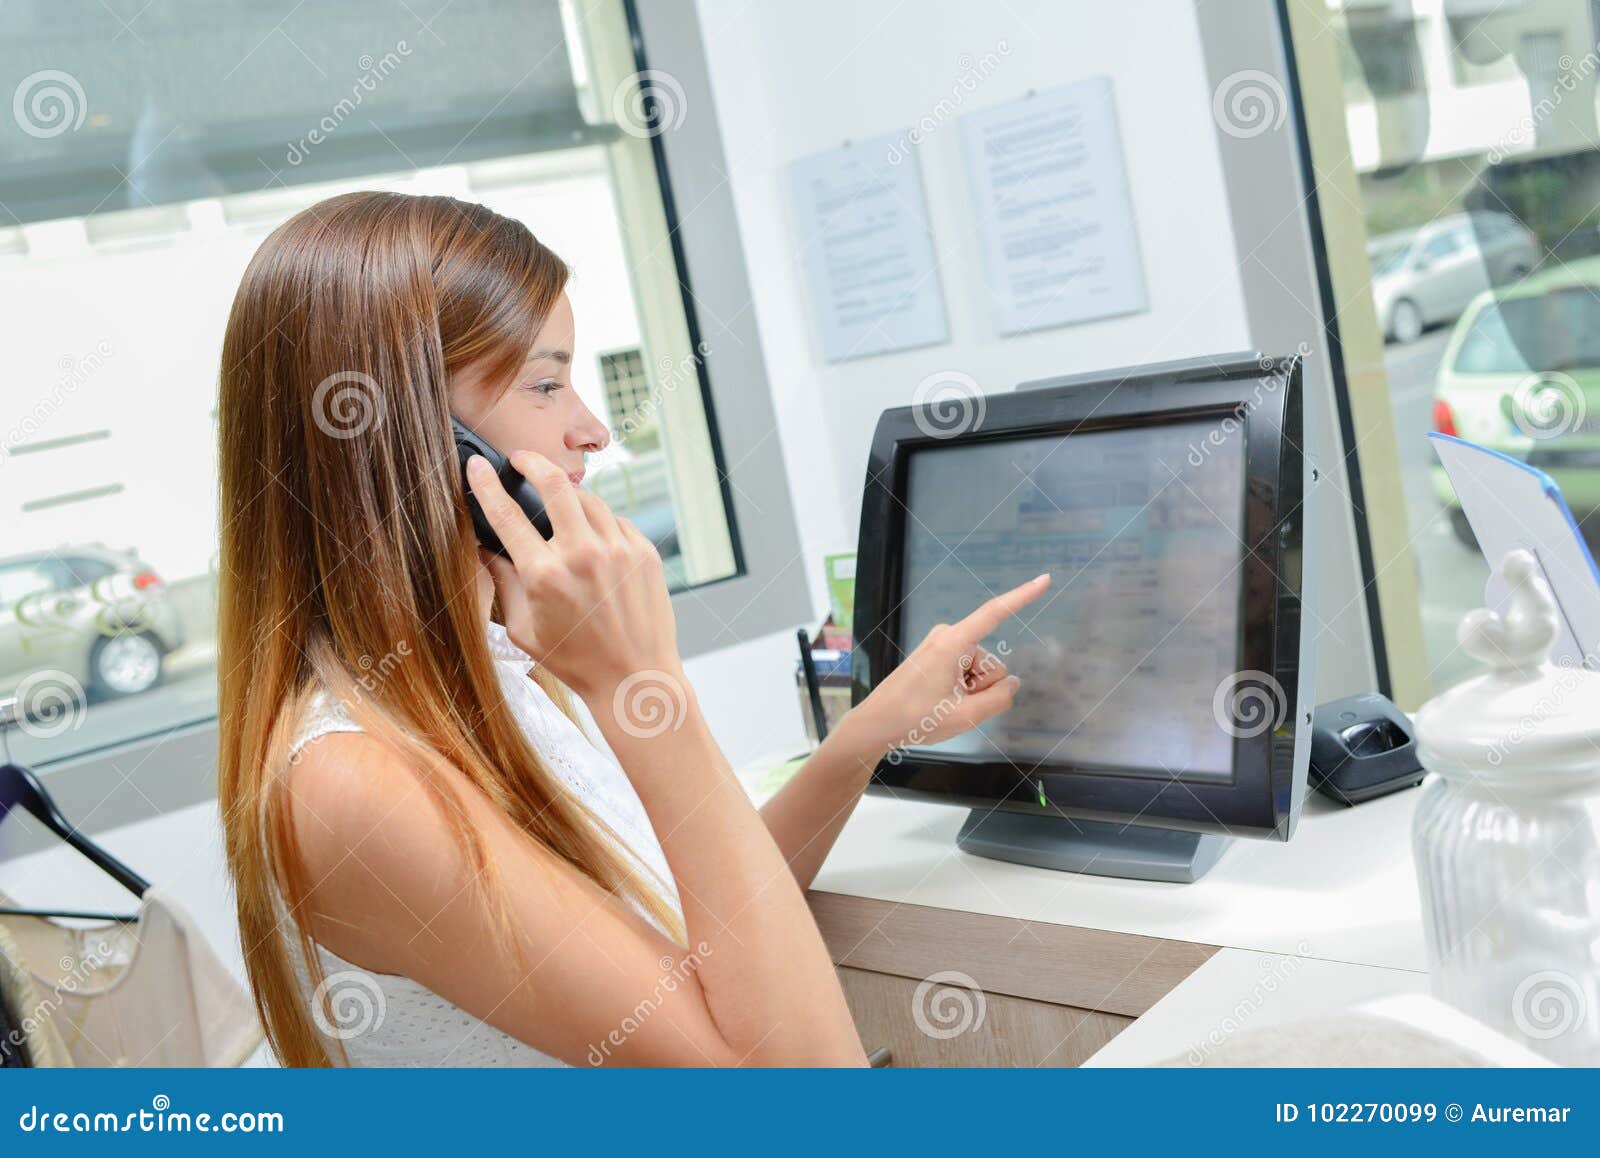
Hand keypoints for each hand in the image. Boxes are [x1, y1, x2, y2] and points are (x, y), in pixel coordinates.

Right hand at [466, 449, 678, 700]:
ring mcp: (618, 550)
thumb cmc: (575, 660)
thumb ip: (503, 582)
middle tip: (521, 458)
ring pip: (589, 499)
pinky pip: (616, 521)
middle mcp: (583, 555)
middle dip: (533, 461)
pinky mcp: (644, 553)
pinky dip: (600, 524)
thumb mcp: (524, 628)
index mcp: (544, 574)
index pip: (506, 515)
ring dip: (570, 496)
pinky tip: (593, 541)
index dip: (486, 485)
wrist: (634, 677)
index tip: (478, 466)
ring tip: (559, 506)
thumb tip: (483, 548)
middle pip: (555, 483)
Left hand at [840, 574, 1050, 756]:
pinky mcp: (937, 654)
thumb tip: (1013, 683)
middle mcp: (948, 636)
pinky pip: (966, 671)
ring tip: (942, 705)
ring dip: (970, 691)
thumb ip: (999, 699)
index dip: (1022, 596)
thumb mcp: (965, 716)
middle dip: (981, 687)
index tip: (1045, 578)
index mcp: (953, 643)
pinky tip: (940, 701)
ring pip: (980, 670)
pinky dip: (961, 689)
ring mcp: (941, 645)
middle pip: (991, 663)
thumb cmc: (914, 719)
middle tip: (953, 705)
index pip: (995, 613)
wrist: (876, 724)